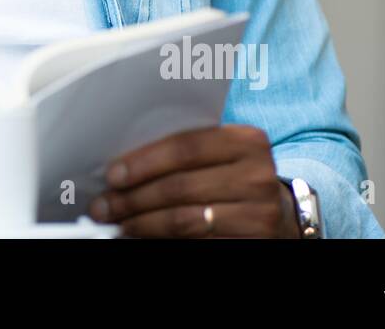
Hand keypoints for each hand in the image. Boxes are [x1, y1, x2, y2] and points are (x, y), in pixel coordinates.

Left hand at [86, 124, 299, 237]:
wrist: (280, 212)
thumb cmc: (235, 176)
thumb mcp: (221, 154)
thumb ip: (185, 151)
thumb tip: (122, 165)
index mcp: (247, 141)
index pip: (186, 147)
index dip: (144, 162)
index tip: (113, 175)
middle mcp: (257, 176)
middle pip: (180, 187)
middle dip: (134, 198)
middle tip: (104, 206)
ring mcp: (259, 214)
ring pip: (185, 221)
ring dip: (142, 224)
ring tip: (118, 224)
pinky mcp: (254, 243)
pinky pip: (199, 244)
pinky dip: (164, 241)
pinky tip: (144, 238)